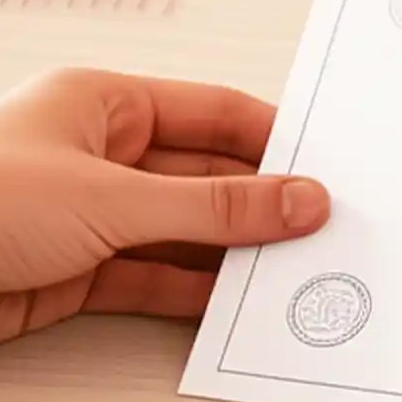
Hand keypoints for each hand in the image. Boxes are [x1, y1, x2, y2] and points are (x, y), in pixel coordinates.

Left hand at [0, 68, 329, 348]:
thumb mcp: (111, 198)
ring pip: (184, 230)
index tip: (324, 168)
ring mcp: (89, 214)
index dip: (274, 139)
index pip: (214, 112)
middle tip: (319, 225)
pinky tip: (234, 298)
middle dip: (260, 202)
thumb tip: (296, 200)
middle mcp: (100, 154)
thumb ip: (214, 207)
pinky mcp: (77, 270)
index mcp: (104, 103)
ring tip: (289, 266)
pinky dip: (194, 290)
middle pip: (204, 175)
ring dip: (232, 251)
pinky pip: (154, 276)